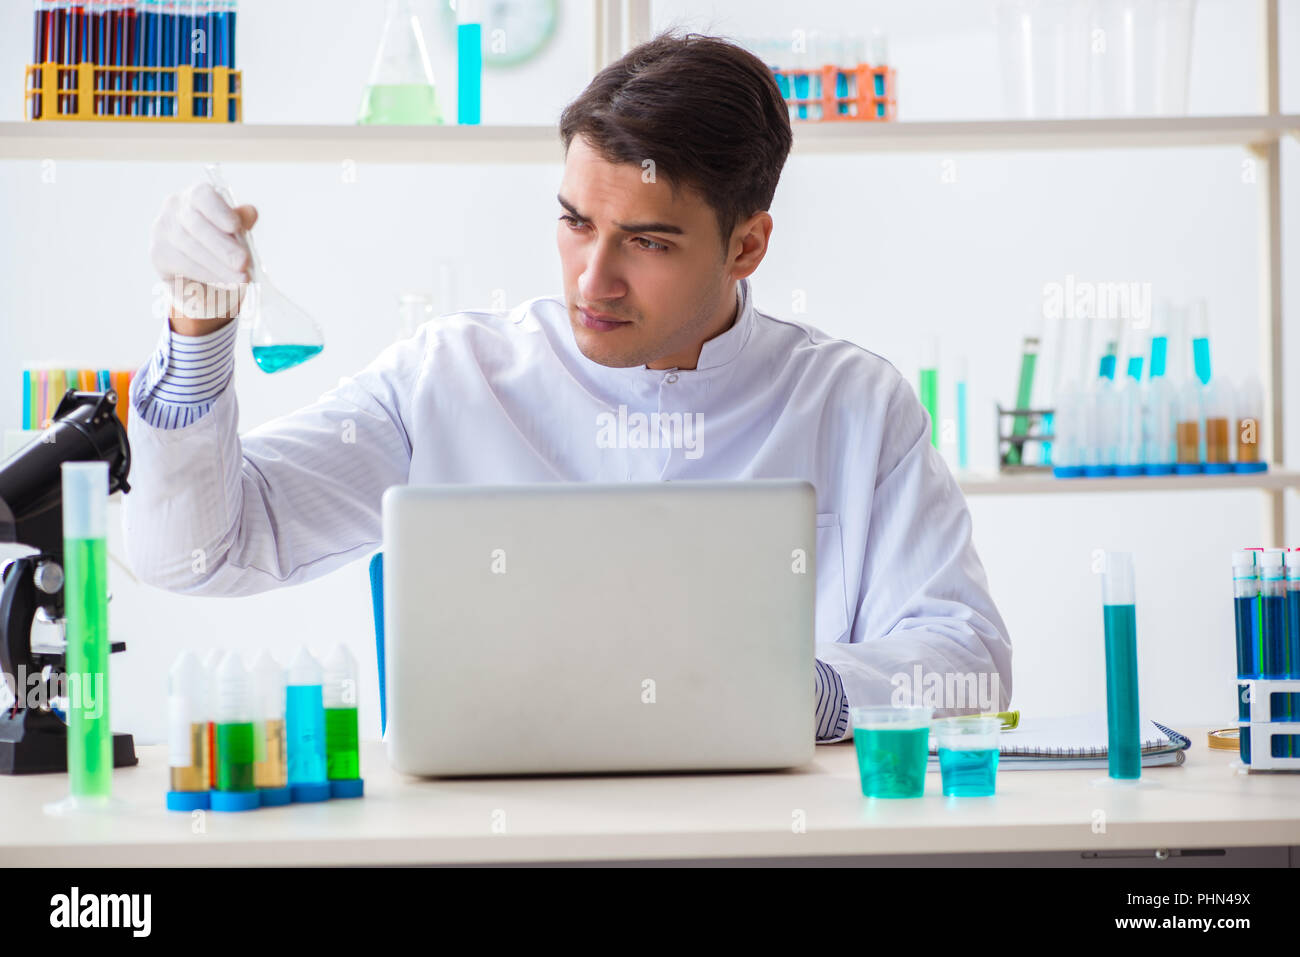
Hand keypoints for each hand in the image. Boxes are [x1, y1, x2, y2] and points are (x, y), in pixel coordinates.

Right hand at [150, 182, 257, 333]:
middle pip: (197, 225)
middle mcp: (174, 208)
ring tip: (241, 279)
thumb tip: (250, 212)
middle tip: (243, 263)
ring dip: (219, 266)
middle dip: (223, 247)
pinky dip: (206, 275)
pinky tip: (223, 282)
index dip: (219, 211)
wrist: (205, 280)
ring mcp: (162, 231)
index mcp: (195, 196)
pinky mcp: (158, 255)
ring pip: (191, 248)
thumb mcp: (237, 234)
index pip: (202, 196)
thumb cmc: (223, 249)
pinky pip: (183, 265)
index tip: (235, 227)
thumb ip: (242, 221)